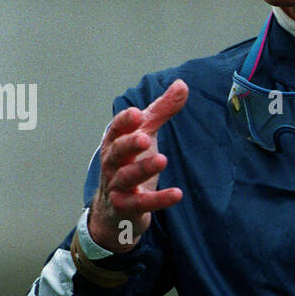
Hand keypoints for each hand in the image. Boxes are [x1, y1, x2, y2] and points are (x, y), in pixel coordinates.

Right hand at [87, 80, 188, 252]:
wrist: (114, 210)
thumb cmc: (130, 164)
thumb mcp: (146, 135)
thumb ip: (162, 111)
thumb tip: (182, 85)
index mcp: (115, 142)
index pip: (116, 129)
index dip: (125, 121)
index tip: (138, 113)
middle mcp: (112, 163)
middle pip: (117, 151)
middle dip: (129, 143)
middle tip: (145, 137)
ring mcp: (117, 186)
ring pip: (127, 177)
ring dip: (143, 169)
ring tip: (162, 160)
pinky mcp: (126, 207)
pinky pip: (141, 203)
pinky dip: (158, 199)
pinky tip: (177, 194)